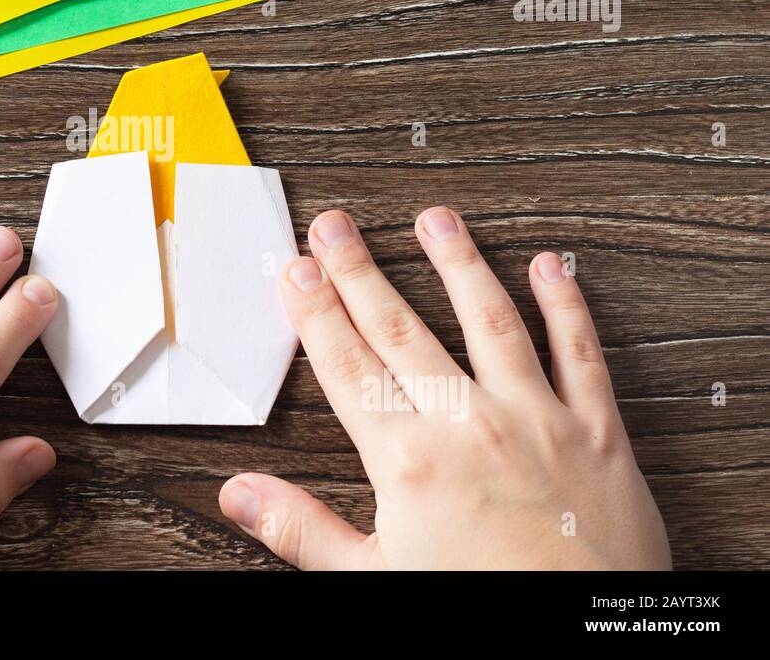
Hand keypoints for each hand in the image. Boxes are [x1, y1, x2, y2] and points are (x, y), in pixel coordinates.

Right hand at [219, 207, 669, 569]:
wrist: (581, 639)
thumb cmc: (478, 608)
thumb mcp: (372, 580)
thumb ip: (302, 530)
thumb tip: (239, 494)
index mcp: (408, 459)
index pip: (346, 364)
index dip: (315, 310)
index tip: (295, 268)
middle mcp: (468, 423)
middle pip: (400, 327)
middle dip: (360, 269)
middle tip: (335, 224)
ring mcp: (535, 418)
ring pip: (489, 319)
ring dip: (457, 263)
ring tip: (434, 218)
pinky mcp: (597, 431)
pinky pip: (580, 353)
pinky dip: (566, 305)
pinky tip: (550, 267)